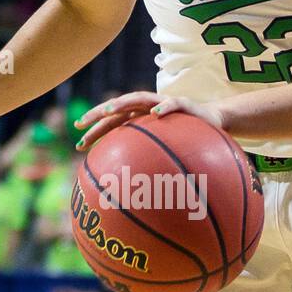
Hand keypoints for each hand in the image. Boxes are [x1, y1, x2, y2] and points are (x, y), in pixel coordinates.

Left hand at [75, 92, 226, 150]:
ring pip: (138, 99)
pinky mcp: (184, 104)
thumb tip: (132, 192)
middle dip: (97, 114)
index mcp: (138, 119)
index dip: (94, 131)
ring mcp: (163, 103)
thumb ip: (148, 162)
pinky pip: (173, 104)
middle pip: (117, 108)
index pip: (111, 123)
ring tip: (108, 110)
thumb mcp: (163, 152)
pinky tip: (155, 113)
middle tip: (80, 123)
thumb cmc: (184, 139)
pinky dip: (164, 107)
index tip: (78, 145)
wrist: (212, 121)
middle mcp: (146, 108)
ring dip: (122, 103)